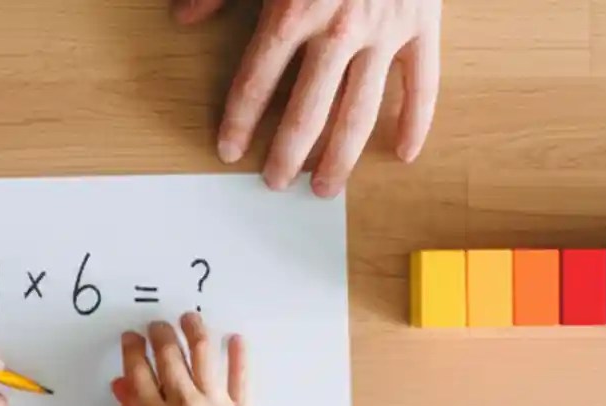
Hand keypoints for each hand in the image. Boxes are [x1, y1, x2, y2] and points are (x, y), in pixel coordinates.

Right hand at [112, 313, 271, 405]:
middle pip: (168, 354)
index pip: (138, 371)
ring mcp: (217, 405)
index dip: (132, 348)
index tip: (131, 338)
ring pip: (203, 352)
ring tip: (189, 318)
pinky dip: (238, 352)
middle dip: (159, 332)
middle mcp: (184, 405)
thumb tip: (122, 391)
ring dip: (194, 329)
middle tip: (156, 326)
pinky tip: (234, 338)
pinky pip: (241, 373)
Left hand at [175, 0, 441, 196]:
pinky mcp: (423, 26)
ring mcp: (385, 32)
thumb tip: (181, 18)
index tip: (228, 150)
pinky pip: (421, 85)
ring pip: (360, 113)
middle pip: (306, 112)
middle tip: (275, 182)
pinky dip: (415, 123)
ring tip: (324, 188)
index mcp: (292, 12)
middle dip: (287, 155)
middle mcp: (338, 31)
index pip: (256, 83)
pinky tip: (402, 155)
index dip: (238, 121)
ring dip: (340, 157)